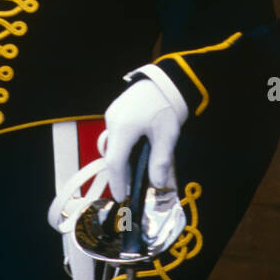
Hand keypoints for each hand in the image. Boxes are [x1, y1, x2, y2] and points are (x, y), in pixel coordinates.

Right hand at [101, 74, 186, 201]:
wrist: (165, 81)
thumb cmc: (167, 106)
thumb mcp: (168, 135)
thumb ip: (161, 161)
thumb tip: (157, 184)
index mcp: (124, 128)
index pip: (115, 163)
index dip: (117, 182)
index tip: (121, 197)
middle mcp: (113, 122)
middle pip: (112, 156)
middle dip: (120, 174)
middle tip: (130, 189)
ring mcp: (111, 116)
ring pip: (113, 146)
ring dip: (122, 161)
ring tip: (135, 172)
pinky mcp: (114, 112)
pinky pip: (115, 136)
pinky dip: (122, 148)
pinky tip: (135, 152)